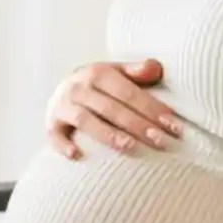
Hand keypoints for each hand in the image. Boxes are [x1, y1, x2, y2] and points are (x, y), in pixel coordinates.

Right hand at [46, 58, 181, 157]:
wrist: (62, 91)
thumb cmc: (98, 86)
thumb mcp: (116, 73)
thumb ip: (135, 71)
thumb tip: (155, 67)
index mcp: (97, 73)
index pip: (128, 92)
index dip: (151, 108)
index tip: (173, 125)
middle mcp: (78, 87)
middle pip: (111, 108)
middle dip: (137, 125)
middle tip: (161, 141)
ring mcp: (62, 106)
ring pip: (85, 121)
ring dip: (107, 134)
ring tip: (130, 147)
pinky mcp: (50, 124)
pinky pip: (54, 135)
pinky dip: (62, 145)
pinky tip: (76, 155)